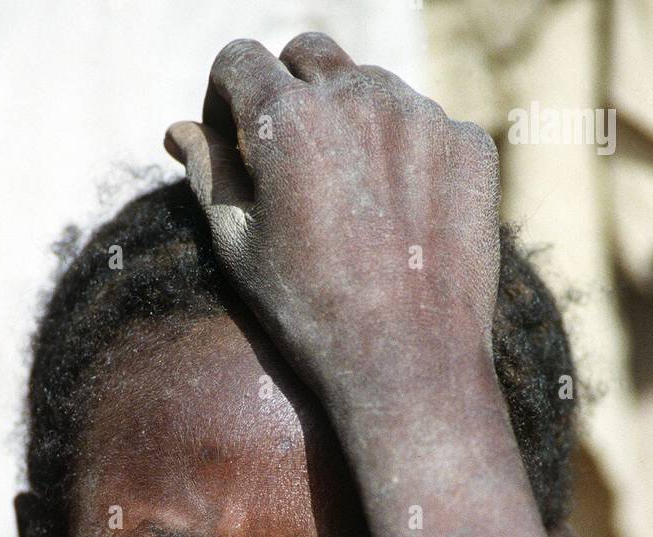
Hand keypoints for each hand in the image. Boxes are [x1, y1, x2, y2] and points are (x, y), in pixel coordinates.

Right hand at [165, 33, 500, 401]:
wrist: (409, 367)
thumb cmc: (310, 315)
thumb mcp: (240, 247)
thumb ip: (209, 173)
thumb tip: (181, 129)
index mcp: (288, 117)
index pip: (238, 59)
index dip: (223, 96)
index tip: (232, 137)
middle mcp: (359, 96)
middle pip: (308, 55)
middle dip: (287, 91)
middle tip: (289, 159)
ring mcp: (423, 116)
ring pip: (372, 87)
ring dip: (349, 120)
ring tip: (348, 197)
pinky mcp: (471, 145)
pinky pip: (428, 127)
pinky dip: (407, 155)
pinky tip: (400, 217)